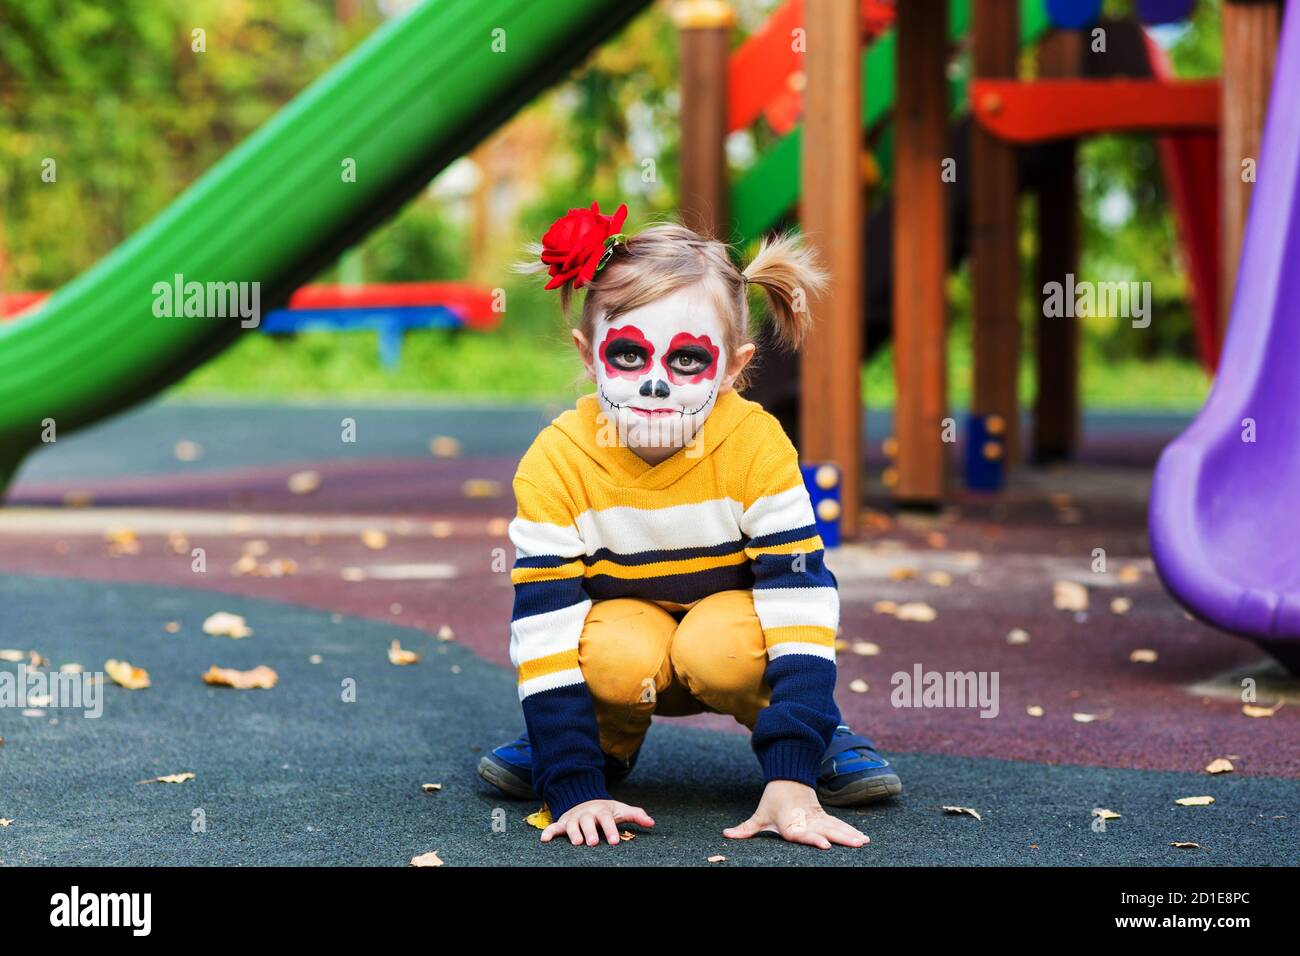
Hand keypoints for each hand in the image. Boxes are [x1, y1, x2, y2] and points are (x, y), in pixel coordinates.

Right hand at [540, 799, 654, 845]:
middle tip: (594, 843)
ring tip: (577, 843)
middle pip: (588, 821)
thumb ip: (636, 815)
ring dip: (573, 832)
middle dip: (590, 831)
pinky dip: (549, 832)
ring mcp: (574, 817)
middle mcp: (587, 813)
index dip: (610, 829)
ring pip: (572, 824)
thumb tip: (652, 822)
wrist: (584, 798)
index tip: (614, 841)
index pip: (606, 818)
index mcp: (601, 810)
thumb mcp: (620, 810)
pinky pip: (554, 827)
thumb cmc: (605, 810)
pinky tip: (544, 840)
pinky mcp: (563, 823)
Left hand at [724, 780, 867, 848]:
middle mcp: (807, 821)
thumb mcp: (760, 814)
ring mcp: (818, 818)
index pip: (803, 834)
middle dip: (841, 838)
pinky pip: (840, 825)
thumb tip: (726, 834)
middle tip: (856, 844)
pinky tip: (863, 838)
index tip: (825, 844)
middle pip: (826, 831)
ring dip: (850, 834)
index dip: (813, 839)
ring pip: (836, 827)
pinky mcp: (825, 816)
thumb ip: (746, 828)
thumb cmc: (773, 800)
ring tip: (863, 842)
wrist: (787, 778)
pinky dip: (851, 830)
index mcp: (791, 824)